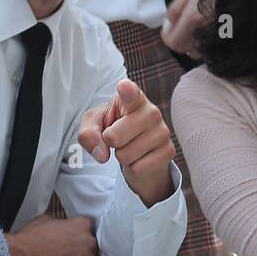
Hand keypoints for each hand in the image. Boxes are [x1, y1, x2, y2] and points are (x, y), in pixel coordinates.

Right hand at [7, 213, 98, 255]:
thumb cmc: (29, 241)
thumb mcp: (46, 220)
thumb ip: (62, 222)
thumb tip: (62, 226)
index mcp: (82, 225)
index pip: (88, 227)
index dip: (77, 234)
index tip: (71, 239)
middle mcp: (89, 241)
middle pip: (90, 245)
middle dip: (80, 248)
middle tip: (66, 253)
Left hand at [79, 79, 175, 206]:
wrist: (140, 148)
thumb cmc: (114, 128)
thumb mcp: (94, 125)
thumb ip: (88, 133)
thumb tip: (101, 154)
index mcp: (132, 99)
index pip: (130, 94)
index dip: (127, 91)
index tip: (124, 86)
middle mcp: (152, 112)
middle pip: (114, 137)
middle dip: (110, 142)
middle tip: (118, 137)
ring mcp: (162, 131)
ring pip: (125, 156)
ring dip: (122, 156)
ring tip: (130, 146)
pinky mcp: (168, 151)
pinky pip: (137, 169)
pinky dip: (133, 169)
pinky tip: (141, 157)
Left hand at [160, 0, 229, 58]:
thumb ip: (175, 7)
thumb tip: (168, 23)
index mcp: (193, 17)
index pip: (172, 42)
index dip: (168, 35)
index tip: (170, 27)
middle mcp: (205, 31)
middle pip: (183, 49)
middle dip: (180, 39)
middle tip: (184, 25)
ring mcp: (217, 38)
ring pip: (197, 51)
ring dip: (193, 43)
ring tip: (199, 26)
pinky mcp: (227, 41)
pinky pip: (210, 50)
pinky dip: (206, 44)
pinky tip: (209, 29)